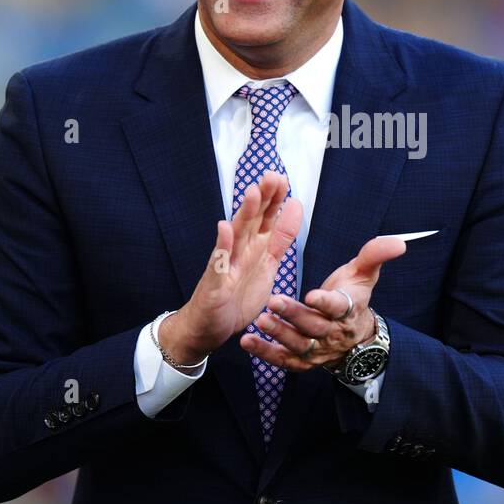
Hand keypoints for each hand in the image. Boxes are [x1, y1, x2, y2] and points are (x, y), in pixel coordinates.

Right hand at [163, 171, 301, 363]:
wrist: (209, 327)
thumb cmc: (237, 295)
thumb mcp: (267, 265)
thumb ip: (280, 238)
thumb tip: (294, 205)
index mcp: (255, 248)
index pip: (267, 218)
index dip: (275, 200)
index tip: (283, 179)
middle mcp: (239, 251)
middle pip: (253, 220)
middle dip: (263, 198)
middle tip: (272, 176)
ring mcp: (225, 266)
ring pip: (236, 235)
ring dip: (244, 214)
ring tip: (251, 193)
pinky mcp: (214, 284)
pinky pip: (218, 264)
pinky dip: (221, 247)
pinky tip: (223, 228)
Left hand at [241, 234, 405, 371]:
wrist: (354, 335)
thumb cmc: (353, 296)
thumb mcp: (363, 273)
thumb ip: (374, 255)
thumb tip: (399, 242)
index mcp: (349, 309)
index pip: (339, 307)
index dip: (326, 303)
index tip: (312, 295)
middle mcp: (334, 333)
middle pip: (314, 326)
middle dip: (294, 315)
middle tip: (273, 301)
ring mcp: (319, 349)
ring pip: (299, 345)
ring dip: (279, 334)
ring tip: (260, 320)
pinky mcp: (303, 361)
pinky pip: (285, 360)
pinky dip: (266, 353)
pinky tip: (247, 342)